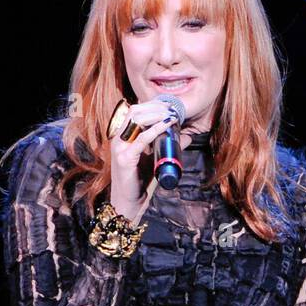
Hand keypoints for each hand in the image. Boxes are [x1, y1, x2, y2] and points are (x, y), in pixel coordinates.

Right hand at [108, 98, 181, 222]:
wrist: (129, 201)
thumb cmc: (140, 181)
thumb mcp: (155, 159)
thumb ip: (166, 146)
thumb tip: (186, 136)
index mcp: (123, 136)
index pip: (134, 111)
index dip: (151, 105)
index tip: (169, 104)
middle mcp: (119, 138)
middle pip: (134, 111)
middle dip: (154, 107)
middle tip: (172, 109)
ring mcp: (120, 147)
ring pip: (136, 120)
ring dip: (155, 114)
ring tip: (171, 115)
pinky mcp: (125, 158)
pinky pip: (141, 139)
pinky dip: (155, 130)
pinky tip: (167, 125)